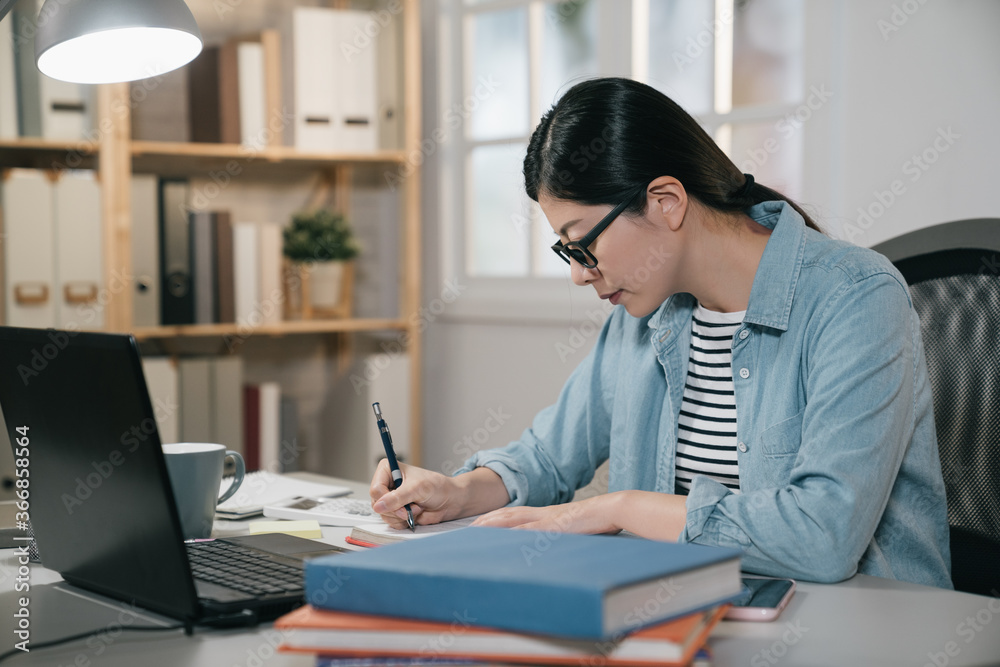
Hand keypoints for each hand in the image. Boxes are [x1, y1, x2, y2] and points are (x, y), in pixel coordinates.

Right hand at [369, 460, 463, 528]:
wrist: (450, 501)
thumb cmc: (437, 487)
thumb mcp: (417, 488)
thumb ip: (397, 497)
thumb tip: (378, 506)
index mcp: (389, 469)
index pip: (376, 488)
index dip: (386, 499)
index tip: (402, 501)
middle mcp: (387, 483)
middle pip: (377, 504)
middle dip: (396, 510)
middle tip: (413, 506)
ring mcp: (390, 499)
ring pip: (383, 514)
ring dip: (401, 516)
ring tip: (416, 508)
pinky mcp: (396, 511)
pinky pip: (390, 522)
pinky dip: (402, 522)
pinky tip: (414, 515)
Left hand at [471, 490, 687, 540]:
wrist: (613, 509)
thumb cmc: (598, 520)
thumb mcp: (575, 529)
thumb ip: (563, 534)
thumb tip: (556, 543)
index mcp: (547, 515)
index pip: (516, 514)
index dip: (497, 518)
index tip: (480, 523)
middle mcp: (544, 514)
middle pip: (509, 514)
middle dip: (488, 520)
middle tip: (469, 527)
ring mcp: (548, 519)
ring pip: (514, 520)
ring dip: (494, 524)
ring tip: (476, 530)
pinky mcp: (555, 526)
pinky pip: (531, 530)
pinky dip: (515, 533)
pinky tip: (503, 537)